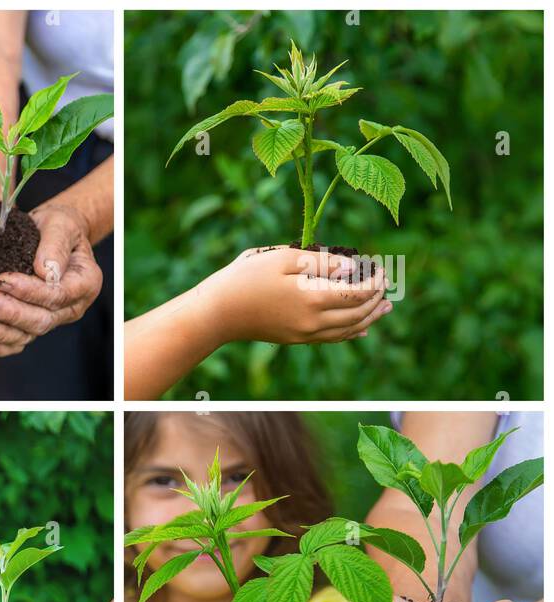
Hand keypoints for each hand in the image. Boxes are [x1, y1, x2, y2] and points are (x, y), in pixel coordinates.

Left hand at [0, 203, 103, 356]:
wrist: (51, 236)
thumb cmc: (58, 227)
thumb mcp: (60, 224)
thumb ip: (55, 245)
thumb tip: (45, 271)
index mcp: (85, 283)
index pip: (57, 295)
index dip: (30, 291)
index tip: (3, 280)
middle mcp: (71, 307)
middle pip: (42, 320)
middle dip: (11, 313)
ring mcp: (52, 320)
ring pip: (28, 334)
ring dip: (1, 331)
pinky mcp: (33, 326)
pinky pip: (18, 342)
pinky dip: (0, 344)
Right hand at [200, 245, 389, 343]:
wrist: (217, 313)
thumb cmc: (245, 278)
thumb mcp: (283, 259)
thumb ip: (322, 263)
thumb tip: (353, 268)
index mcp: (313, 298)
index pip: (359, 291)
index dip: (375, 280)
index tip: (381, 267)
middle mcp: (314, 321)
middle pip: (359, 312)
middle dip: (377, 298)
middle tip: (386, 283)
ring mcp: (305, 334)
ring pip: (350, 329)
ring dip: (371, 317)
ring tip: (386, 307)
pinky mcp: (295, 339)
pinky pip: (333, 339)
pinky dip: (352, 333)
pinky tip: (362, 329)